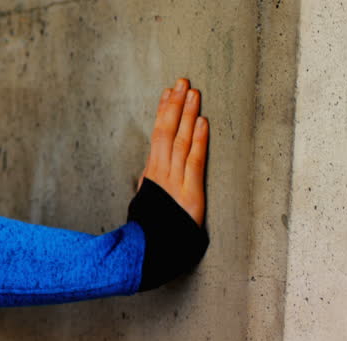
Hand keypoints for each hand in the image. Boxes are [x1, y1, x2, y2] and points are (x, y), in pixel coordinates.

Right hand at [139, 78, 208, 225]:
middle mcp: (161, 173)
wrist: (152, 251)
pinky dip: (198, 141)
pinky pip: (194, 162)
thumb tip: (148, 174)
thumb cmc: (150, 230)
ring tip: (192, 93)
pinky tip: (201, 122)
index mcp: (151, 174)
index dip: (163, 113)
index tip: (167, 94)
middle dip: (175, 105)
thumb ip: (149, 186)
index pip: (157, 136)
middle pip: (167, 132)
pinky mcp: (190, 194)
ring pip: (180, 142)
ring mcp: (174, 182)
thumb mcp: (145, 204)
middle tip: (181, 82)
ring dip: (187, 115)